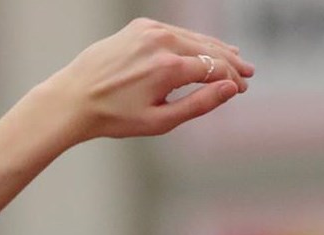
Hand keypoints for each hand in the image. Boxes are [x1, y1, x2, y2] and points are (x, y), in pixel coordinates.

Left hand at [34, 18, 254, 141]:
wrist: (74, 98)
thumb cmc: (116, 116)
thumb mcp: (161, 120)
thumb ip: (200, 104)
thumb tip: (230, 89)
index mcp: (169, 67)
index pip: (214, 69)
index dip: (232, 80)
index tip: (241, 90)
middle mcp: (162, 41)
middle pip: (209, 49)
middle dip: (230, 63)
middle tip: (249, 74)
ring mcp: (150, 30)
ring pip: (194, 38)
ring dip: (215, 49)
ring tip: (234, 59)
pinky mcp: (140, 26)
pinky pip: (176, 32)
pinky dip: (192, 41)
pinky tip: (203, 49)